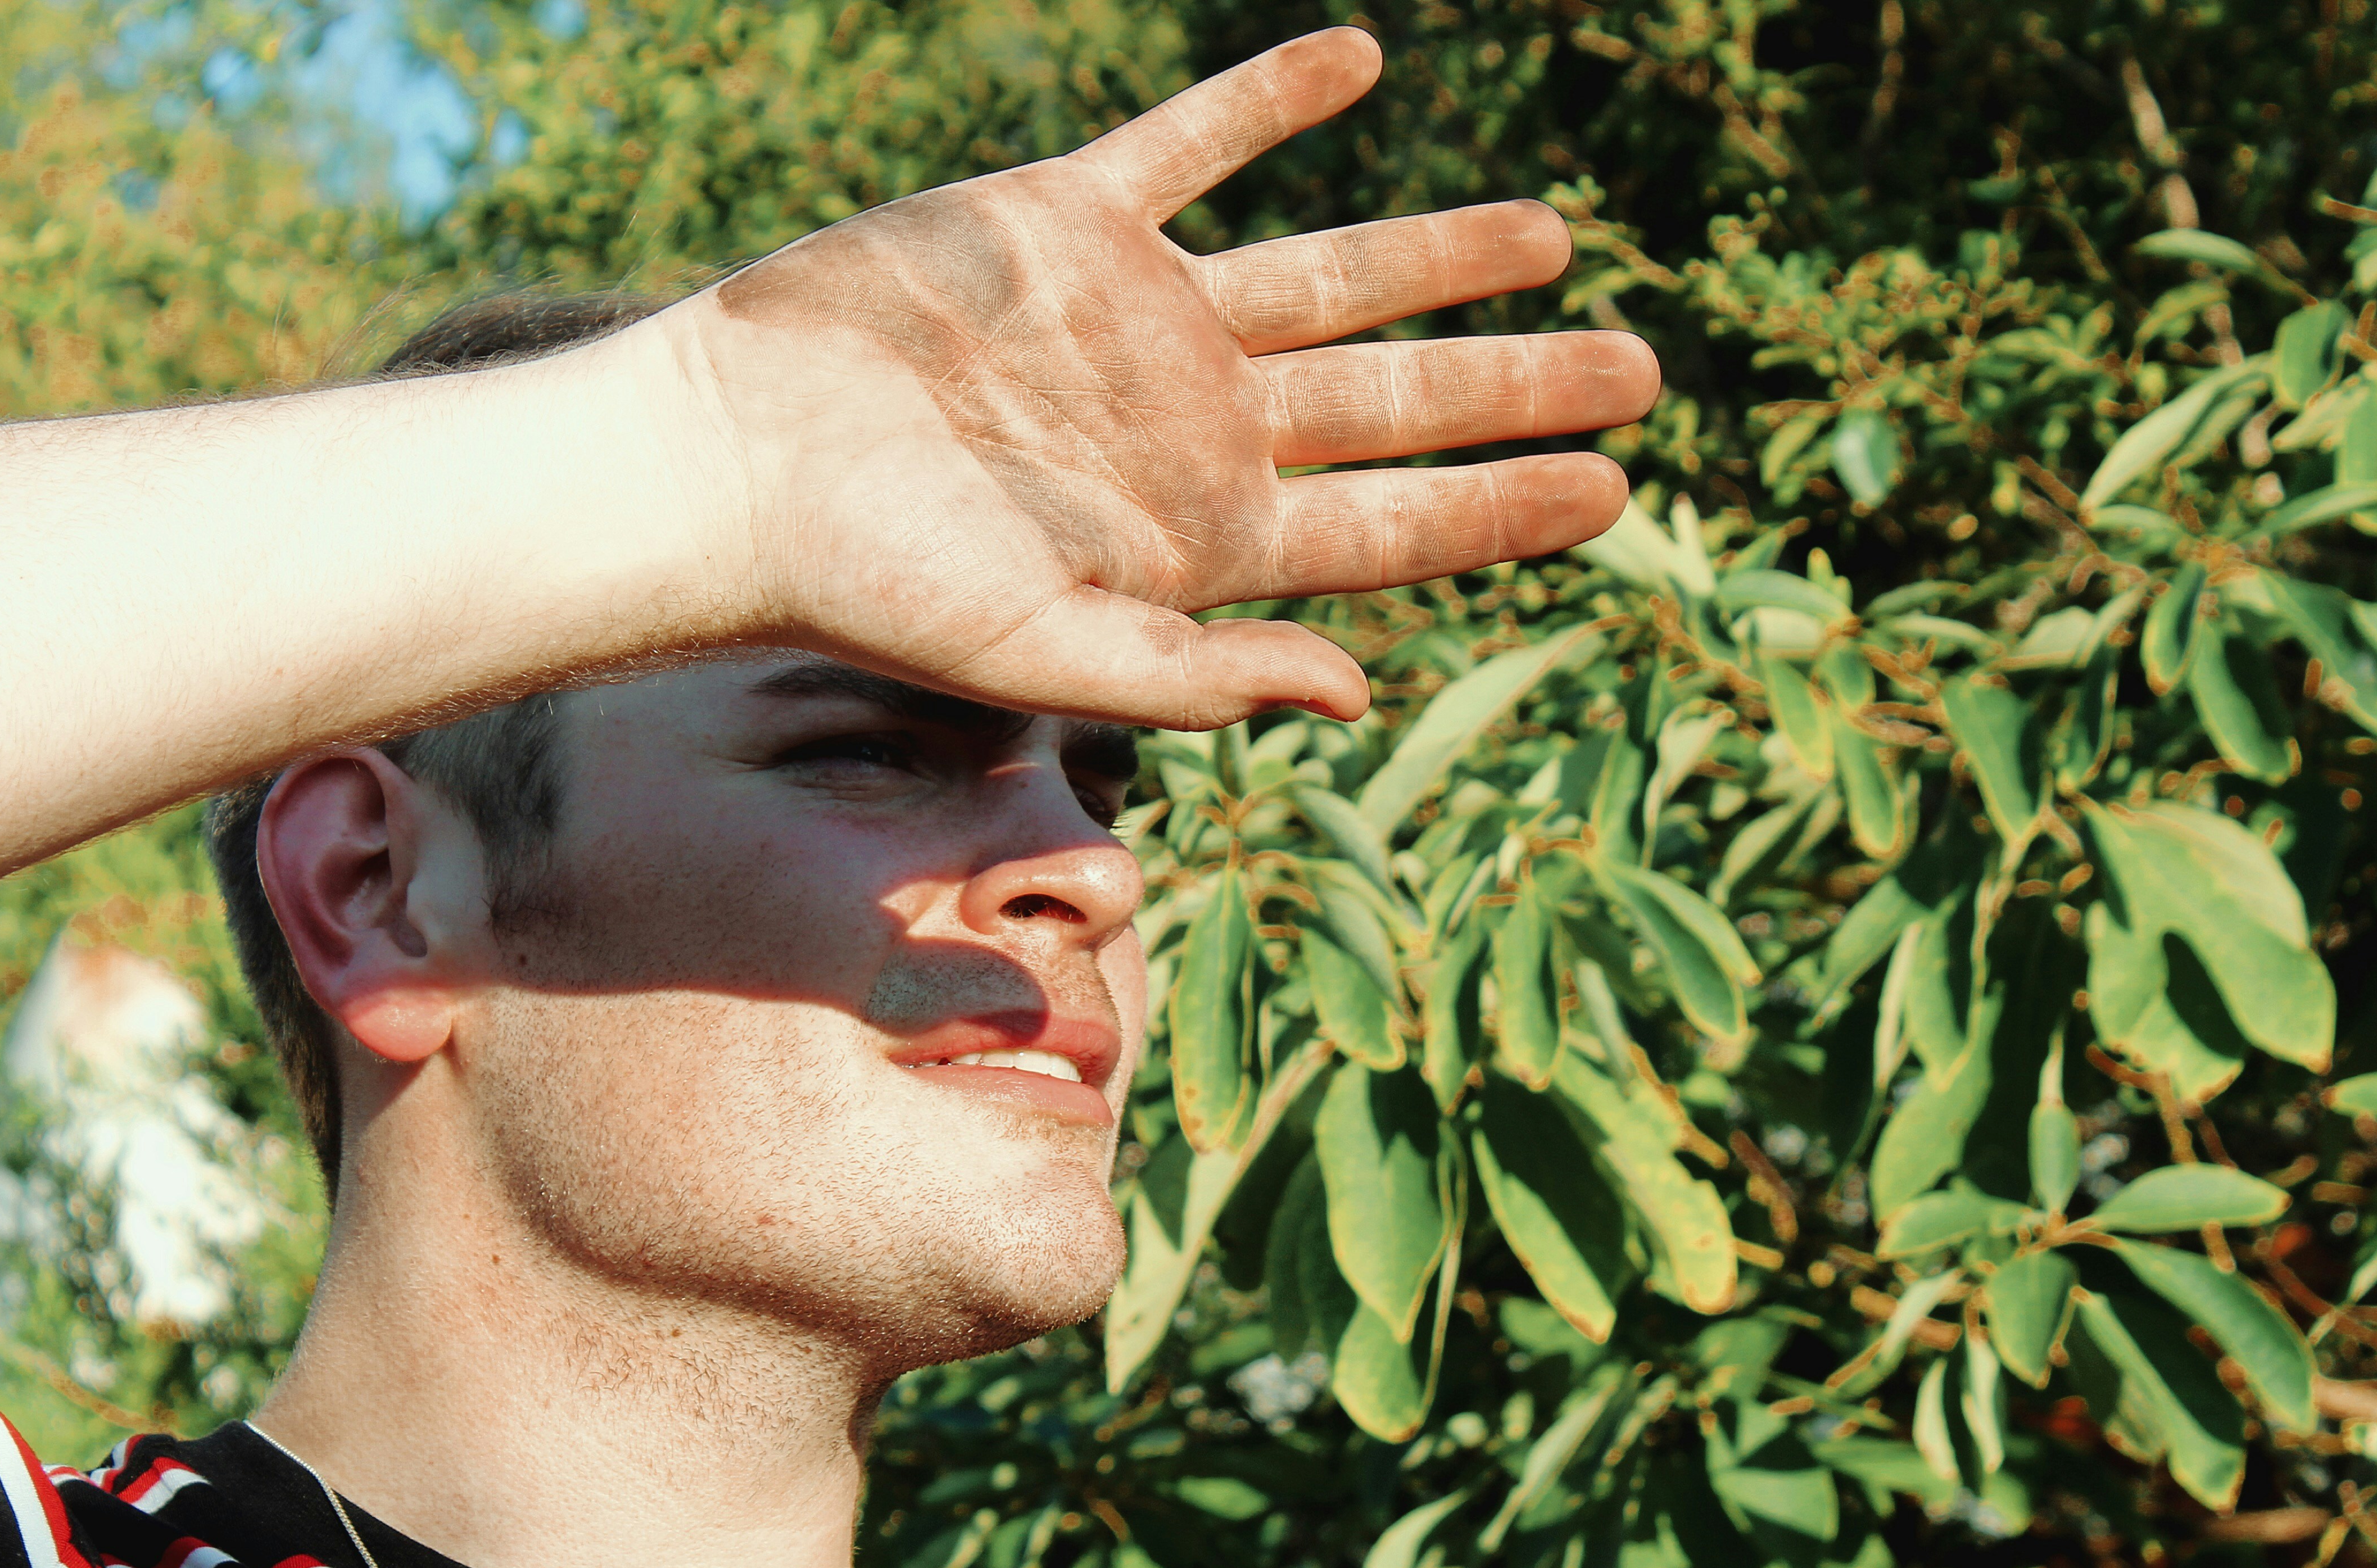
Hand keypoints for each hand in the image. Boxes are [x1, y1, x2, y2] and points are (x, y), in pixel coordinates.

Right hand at [653, 27, 1657, 728]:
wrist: (734, 461)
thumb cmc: (872, 582)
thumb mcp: (1040, 654)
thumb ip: (1194, 680)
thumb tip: (1358, 695)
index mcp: (1204, 537)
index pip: (1396, 524)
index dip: (1508, 504)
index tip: (1619, 489)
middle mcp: (1193, 426)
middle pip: (1395, 400)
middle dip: (1515, 382)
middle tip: (1642, 365)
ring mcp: (1137, 319)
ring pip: (1328, 274)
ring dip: (1440, 251)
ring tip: (1557, 233)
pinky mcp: (1064, 221)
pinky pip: (1192, 145)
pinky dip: (1270, 99)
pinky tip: (1360, 62)